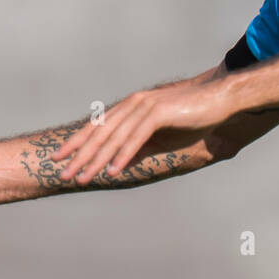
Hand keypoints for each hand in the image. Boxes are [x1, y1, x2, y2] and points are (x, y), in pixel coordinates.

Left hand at [54, 82, 228, 184]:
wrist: (219, 102)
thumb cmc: (192, 119)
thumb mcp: (160, 138)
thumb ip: (138, 147)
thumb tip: (117, 163)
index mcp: (131, 107)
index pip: (98, 126)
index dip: (77, 142)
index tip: (59, 158)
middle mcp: (134, 103)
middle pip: (101, 132)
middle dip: (80, 154)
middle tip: (63, 173)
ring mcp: (146, 106)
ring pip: (115, 137)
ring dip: (98, 159)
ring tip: (84, 177)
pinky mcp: (159, 112)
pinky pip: (137, 137)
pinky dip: (124, 154)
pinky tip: (114, 170)